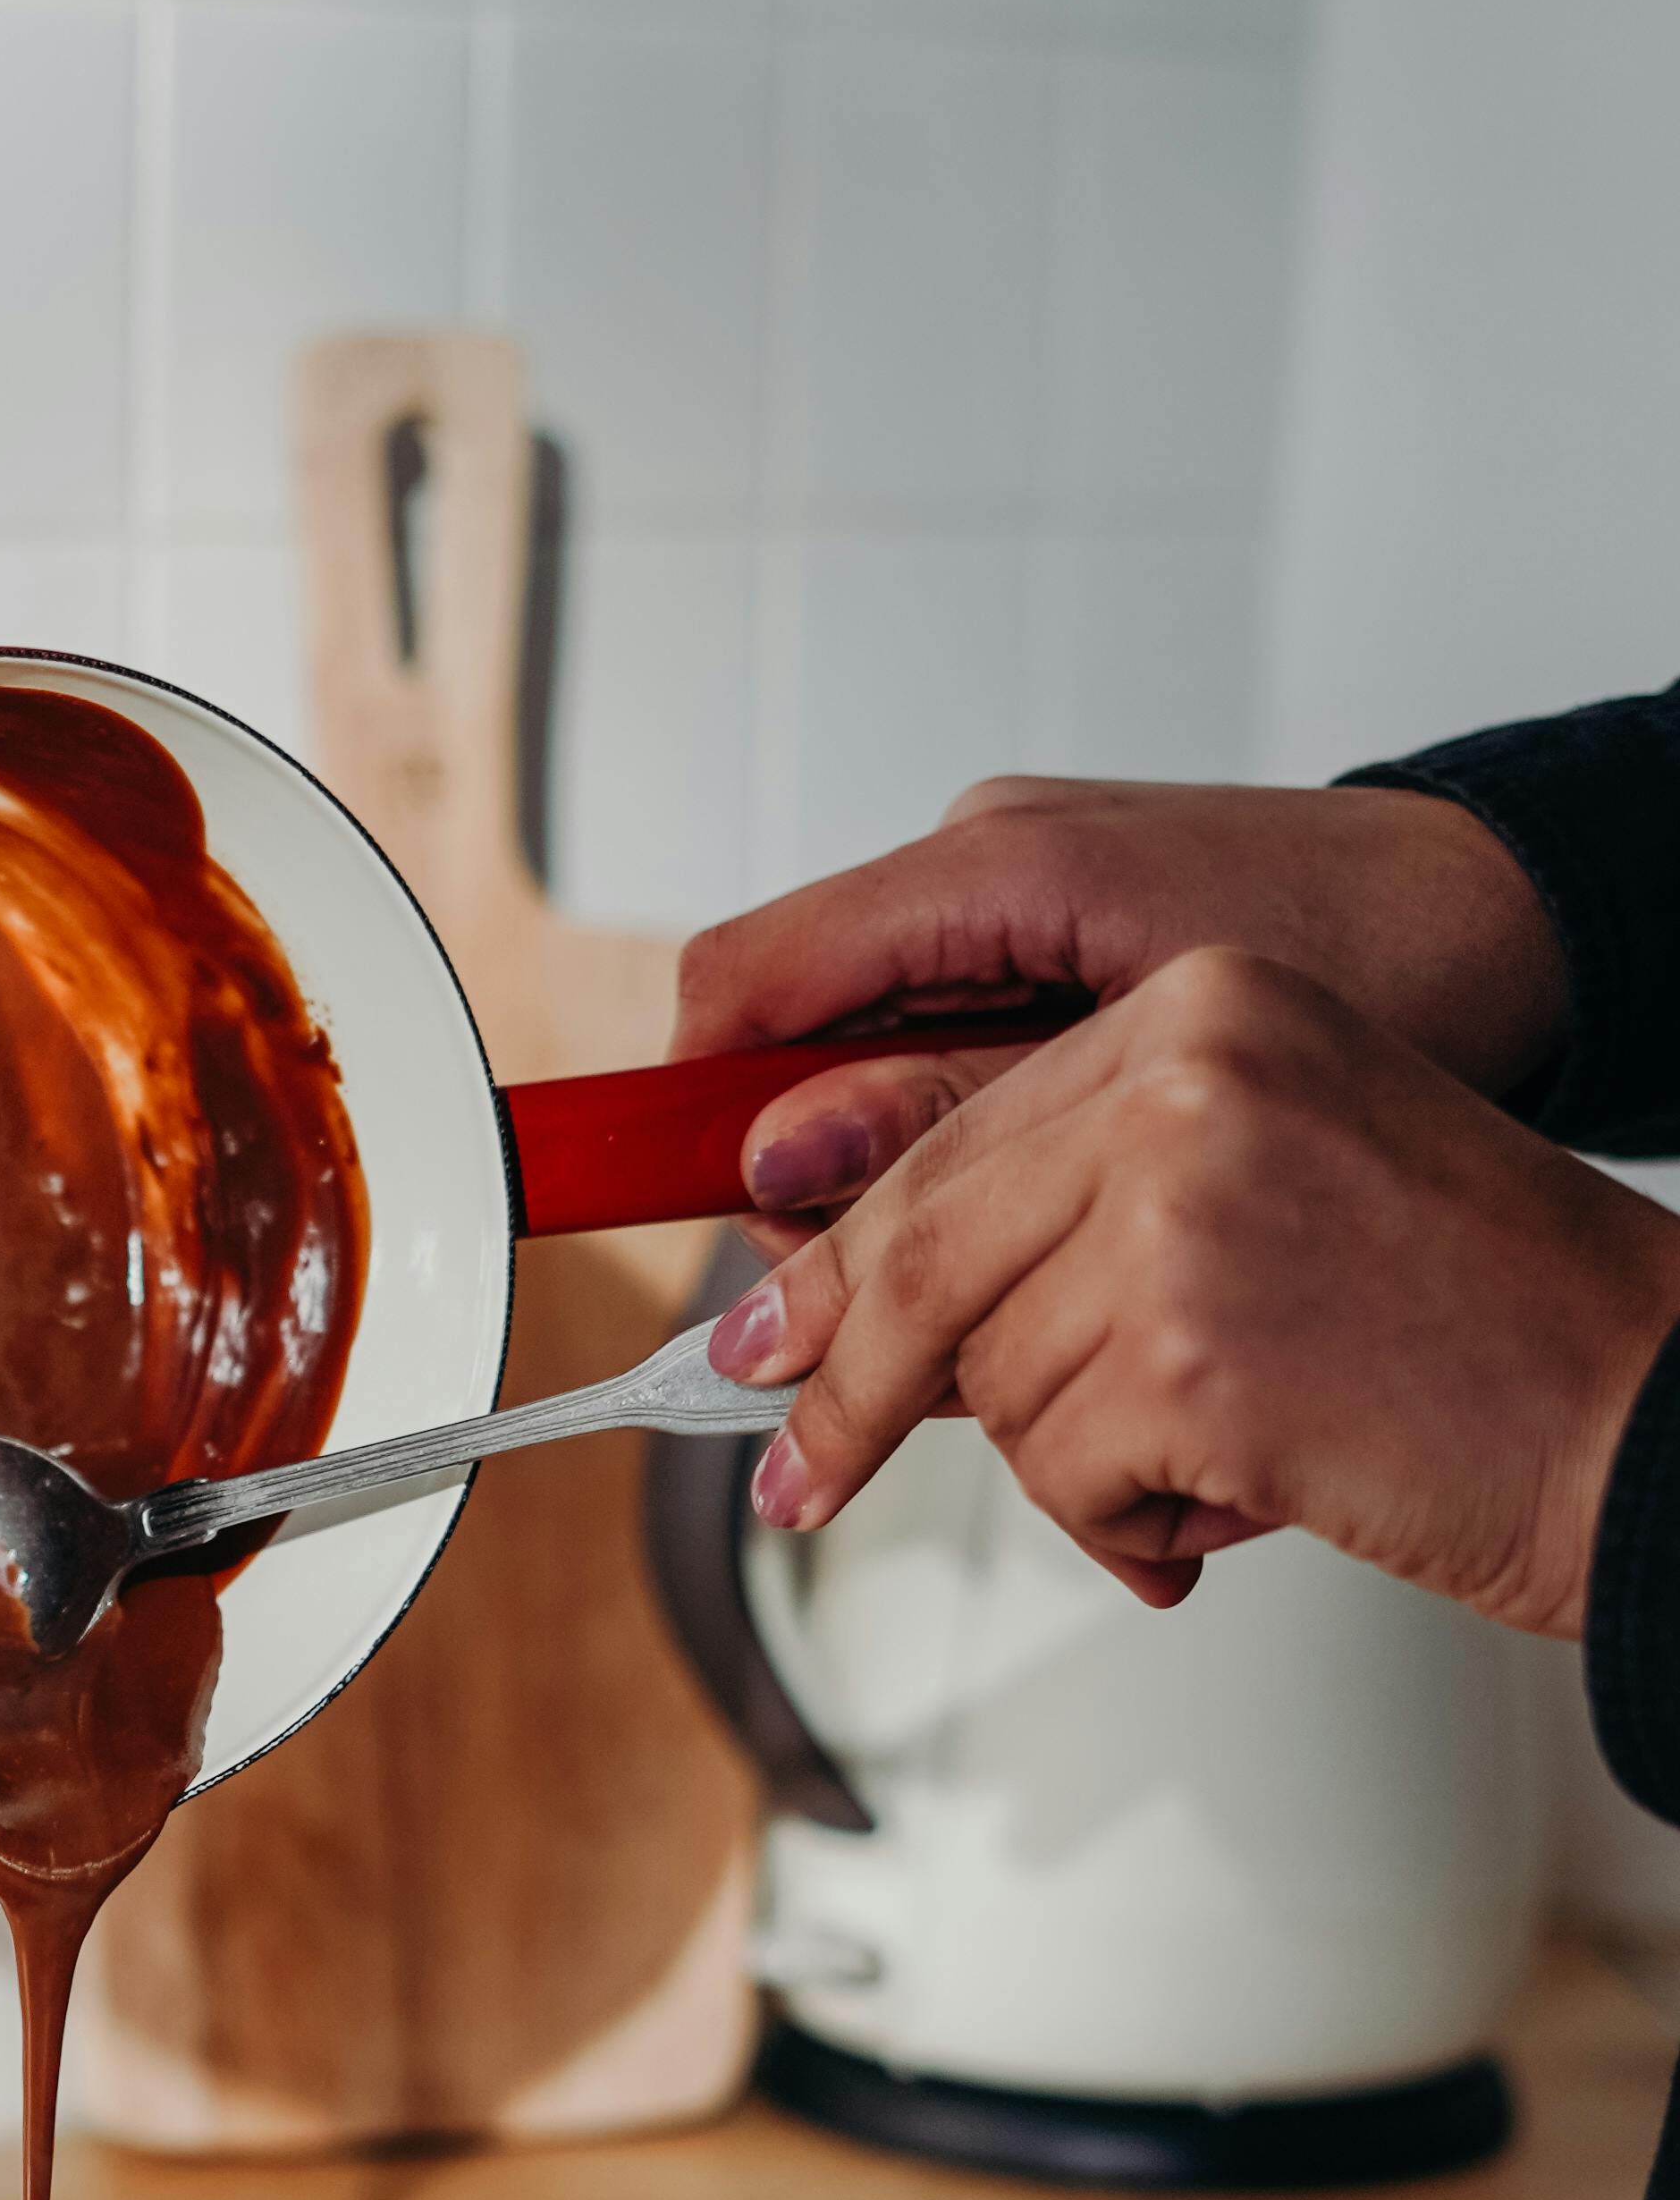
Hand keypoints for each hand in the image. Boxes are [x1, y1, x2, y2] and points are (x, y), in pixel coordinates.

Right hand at [674, 774, 1566, 1228]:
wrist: (1508, 916)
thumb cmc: (1393, 964)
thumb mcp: (1162, 1068)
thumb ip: (960, 1108)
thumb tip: (786, 1160)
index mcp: (991, 867)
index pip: (747, 983)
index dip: (690, 1114)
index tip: (695, 1230)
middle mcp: (977, 875)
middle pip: (790, 1056)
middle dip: (814, 1202)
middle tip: (875, 1332)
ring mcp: (1005, 917)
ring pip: (861, 1084)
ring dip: (897, 1206)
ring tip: (990, 1303)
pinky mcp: (1040, 964)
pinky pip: (937, 1074)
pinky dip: (962, 1171)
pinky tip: (1037, 1243)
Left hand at [705, 946, 1679, 1629]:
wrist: (1645, 1406)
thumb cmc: (1482, 1323)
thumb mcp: (1275, 1186)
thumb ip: (1087, 1204)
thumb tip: (866, 1303)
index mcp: (1206, 1006)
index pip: (951, 1137)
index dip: (841, 1258)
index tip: (769, 1336)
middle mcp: (1188, 1075)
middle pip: (919, 1249)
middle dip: (846, 1383)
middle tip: (799, 1471)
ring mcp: (1182, 1208)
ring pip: (991, 1378)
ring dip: (1077, 1463)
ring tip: (1213, 1461)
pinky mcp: (1189, 1352)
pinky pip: (1062, 1475)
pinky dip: (1132, 1521)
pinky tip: (1243, 1498)